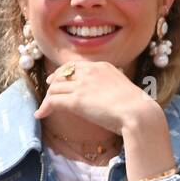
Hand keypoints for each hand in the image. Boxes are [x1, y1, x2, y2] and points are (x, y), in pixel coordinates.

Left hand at [37, 60, 161, 134]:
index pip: (74, 66)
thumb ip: (112, 86)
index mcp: (102, 66)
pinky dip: (44, 108)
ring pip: (55, 88)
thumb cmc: (137, 106)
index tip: (56, 80)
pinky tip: (40, 114)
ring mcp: (82, 86)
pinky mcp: (76, 100)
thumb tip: (110, 95)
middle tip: (48, 95)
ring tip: (45, 109)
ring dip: (48, 99)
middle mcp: (89, 72)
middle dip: (52, 85)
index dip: (62, 73)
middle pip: (62, 76)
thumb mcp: (124, 88)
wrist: (138, 113)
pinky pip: (53, 101)